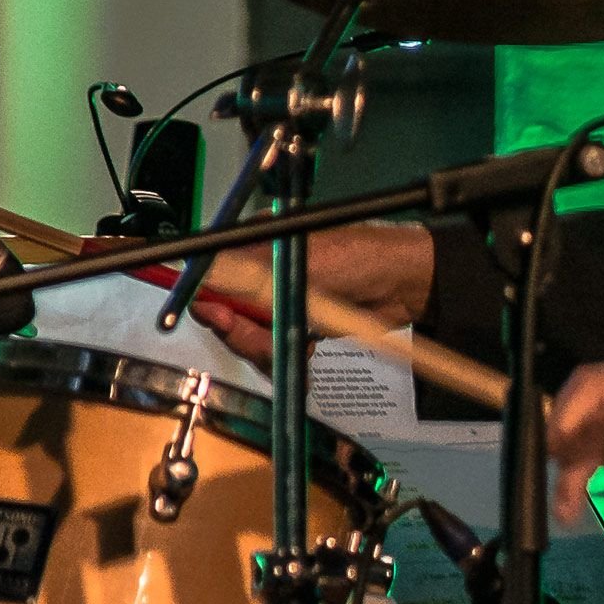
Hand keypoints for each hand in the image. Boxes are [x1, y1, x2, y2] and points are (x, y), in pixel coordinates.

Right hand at [196, 219, 435, 329]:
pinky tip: (310, 350)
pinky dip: (289, 357)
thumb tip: (199, 281)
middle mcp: (261, 274)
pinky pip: (276, 351)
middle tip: (271, 338)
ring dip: (271, 348)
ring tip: (303, 343)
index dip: (210, 301)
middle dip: (247, 333)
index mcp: (256, 246)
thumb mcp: (293, 264)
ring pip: (251, 339)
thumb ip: (244, 276)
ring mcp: (280, 303)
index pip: (212, 277)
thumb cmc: (355, 259)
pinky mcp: (298, 327)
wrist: (404, 284)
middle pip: (228, 315)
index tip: (219, 318)